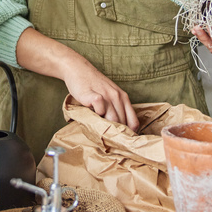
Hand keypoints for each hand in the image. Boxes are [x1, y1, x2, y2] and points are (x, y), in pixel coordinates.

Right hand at [15, 27, 139, 131]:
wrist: (78, 69)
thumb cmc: (93, 84)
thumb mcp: (109, 94)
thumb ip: (115, 108)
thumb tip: (120, 130)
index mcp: (123, 97)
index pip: (133, 122)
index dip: (130, 134)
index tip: (123, 142)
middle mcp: (117, 97)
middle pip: (123, 123)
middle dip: (117, 134)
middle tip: (111, 142)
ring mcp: (106, 96)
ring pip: (113, 118)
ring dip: (108, 128)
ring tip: (102, 133)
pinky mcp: (94, 96)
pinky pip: (100, 110)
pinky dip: (97, 116)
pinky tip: (92, 116)